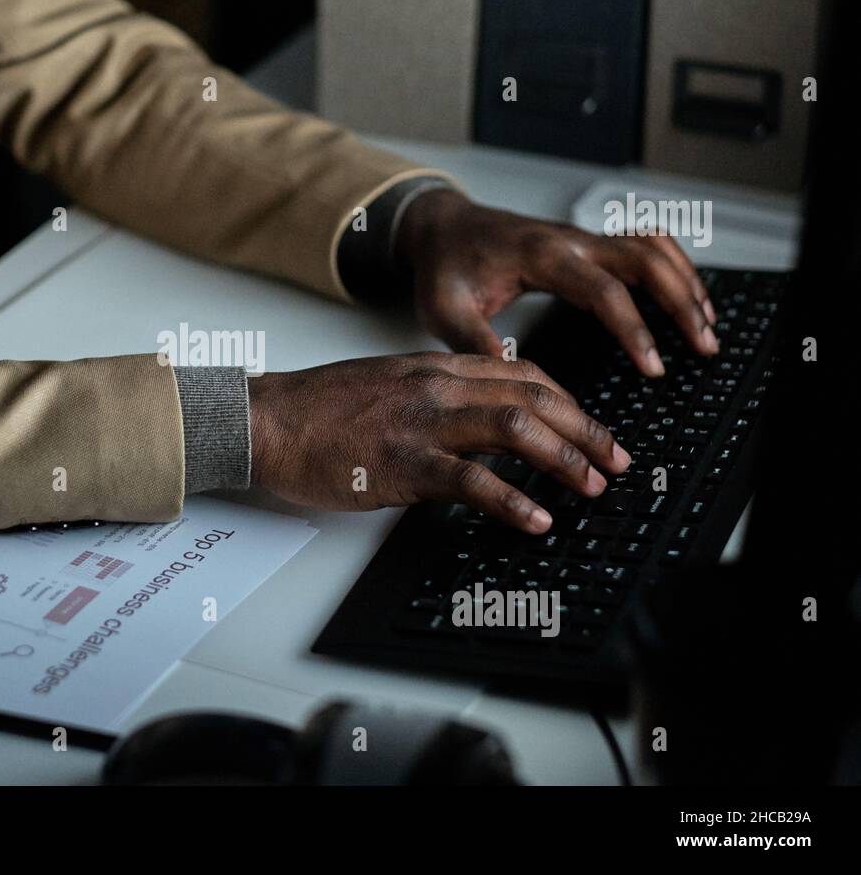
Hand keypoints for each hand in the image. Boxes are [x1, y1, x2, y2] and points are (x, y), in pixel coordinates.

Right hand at [248, 352, 630, 532]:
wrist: (268, 419)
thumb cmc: (318, 410)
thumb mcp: (387, 387)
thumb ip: (434, 399)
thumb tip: (473, 432)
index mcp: (436, 367)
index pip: (524, 373)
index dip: (570, 401)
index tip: (591, 428)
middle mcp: (438, 386)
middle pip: (535, 397)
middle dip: (587, 431)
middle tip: (617, 461)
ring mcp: (422, 422)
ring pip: (516, 428)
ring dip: (565, 458)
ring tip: (592, 486)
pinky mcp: (402, 462)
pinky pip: (470, 480)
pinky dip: (513, 501)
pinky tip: (536, 518)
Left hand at [397, 189, 718, 376]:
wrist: (441, 226)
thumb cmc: (443, 266)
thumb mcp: (444, 309)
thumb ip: (475, 342)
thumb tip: (512, 375)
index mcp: (539, 255)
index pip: (602, 290)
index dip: (633, 329)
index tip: (653, 366)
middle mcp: (569, 240)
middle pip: (644, 261)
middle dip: (680, 302)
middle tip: (703, 345)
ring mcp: (581, 238)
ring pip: (651, 248)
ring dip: (685, 283)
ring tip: (708, 326)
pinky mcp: (586, 242)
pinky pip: (642, 243)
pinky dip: (672, 264)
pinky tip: (688, 293)